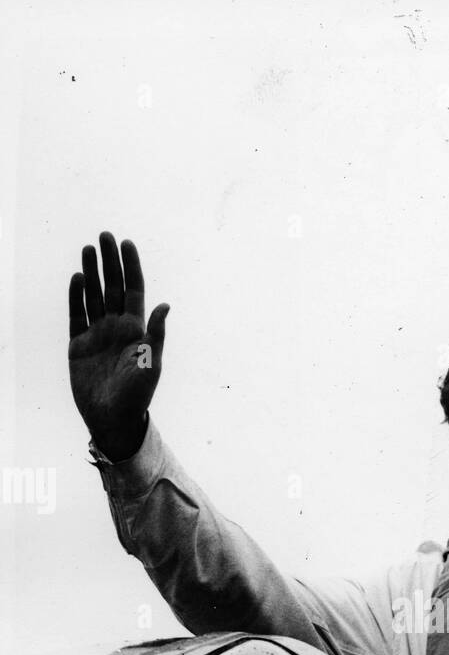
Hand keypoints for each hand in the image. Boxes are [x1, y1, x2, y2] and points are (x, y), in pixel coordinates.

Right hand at [68, 232, 168, 459]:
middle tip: (104, 236)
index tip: (126, 243)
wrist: (113, 418)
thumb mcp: (151, 364)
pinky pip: (76, 315)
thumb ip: (156, 334)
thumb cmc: (137, 394)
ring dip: (91, 273)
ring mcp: (97, 334)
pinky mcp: (78, 344)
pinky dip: (76, 296)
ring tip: (88, 249)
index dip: (131, 266)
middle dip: (109, 261)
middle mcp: (116, 327)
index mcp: (136, 329)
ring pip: (93, 296)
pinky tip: (77, 278)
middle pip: (112, 287)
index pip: (133, 290)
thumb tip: (166, 305)